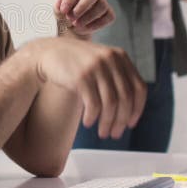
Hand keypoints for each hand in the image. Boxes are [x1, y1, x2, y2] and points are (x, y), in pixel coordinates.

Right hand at [27, 37, 146, 138]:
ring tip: (102, 133)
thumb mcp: (100, 62)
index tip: (130, 124)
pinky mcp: (81, 76)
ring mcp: (96, 67)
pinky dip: (92, 117)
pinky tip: (88, 123)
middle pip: (126, 98)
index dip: (137, 109)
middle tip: (115, 134)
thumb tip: (131, 111)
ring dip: (107, 123)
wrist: (47, 53)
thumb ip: (116, 76)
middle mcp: (111, 59)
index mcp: (120, 56)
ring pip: (111, 103)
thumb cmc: (75, 63)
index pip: (139, 88)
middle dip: (121, 121)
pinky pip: (93, 104)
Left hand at [54, 0, 114, 36]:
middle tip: (71, 18)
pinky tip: (86, 28)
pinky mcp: (108, 13)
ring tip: (76, 25)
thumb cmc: (64, 16)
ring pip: (101, 5)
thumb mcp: (58, 12)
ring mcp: (102, 1)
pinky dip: (96, 24)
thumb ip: (58, 7)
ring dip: (88, 17)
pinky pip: (108, 16)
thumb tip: (60, 3)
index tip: (63, 10)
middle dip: (82, 6)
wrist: (72, 29)